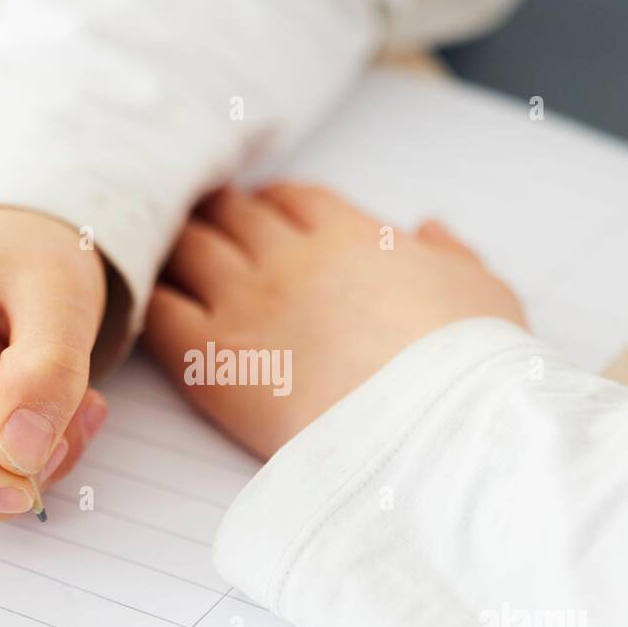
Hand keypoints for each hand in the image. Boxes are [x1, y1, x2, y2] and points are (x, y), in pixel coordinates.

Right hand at [0, 207, 108, 529]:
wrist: (17, 261)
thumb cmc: (29, 261)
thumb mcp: (60, 293)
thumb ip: (47, 367)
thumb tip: (19, 453)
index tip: (26, 483)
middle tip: (68, 433)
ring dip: (10, 483)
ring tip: (71, 414)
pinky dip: (6, 479)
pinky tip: (47, 426)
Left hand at [144, 185, 525, 458]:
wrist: (432, 428)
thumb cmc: (469, 364)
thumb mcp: (485, 291)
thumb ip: (451, 254)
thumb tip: (432, 229)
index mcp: (352, 234)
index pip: (294, 198)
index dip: (276, 204)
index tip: (268, 215)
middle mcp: (289, 258)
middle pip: (232, 214)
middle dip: (218, 215)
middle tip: (203, 228)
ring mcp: (246, 305)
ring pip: (188, 250)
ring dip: (177, 248)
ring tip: (166, 258)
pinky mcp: (213, 361)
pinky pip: (159, 312)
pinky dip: (149, 300)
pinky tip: (142, 307)